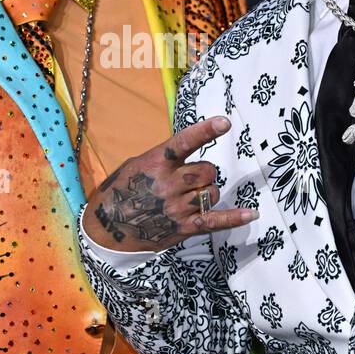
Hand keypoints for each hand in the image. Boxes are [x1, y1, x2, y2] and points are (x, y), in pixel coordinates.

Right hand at [82, 116, 258, 252]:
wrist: (104, 231)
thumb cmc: (119, 193)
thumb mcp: (134, 167)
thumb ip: (161, 160)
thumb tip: (187, 156)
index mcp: (155, 164)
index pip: (184, 143)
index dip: (205, 131)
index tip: (225, 122)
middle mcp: (168, 184)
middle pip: (207, 171)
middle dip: (204, 173)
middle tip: (190, 180)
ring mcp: (176, 208)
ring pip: (212, 192)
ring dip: (206, 192)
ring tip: (188, 199)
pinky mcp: (182, 228)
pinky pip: (214, 220)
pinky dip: (234, 217)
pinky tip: (250, 213)